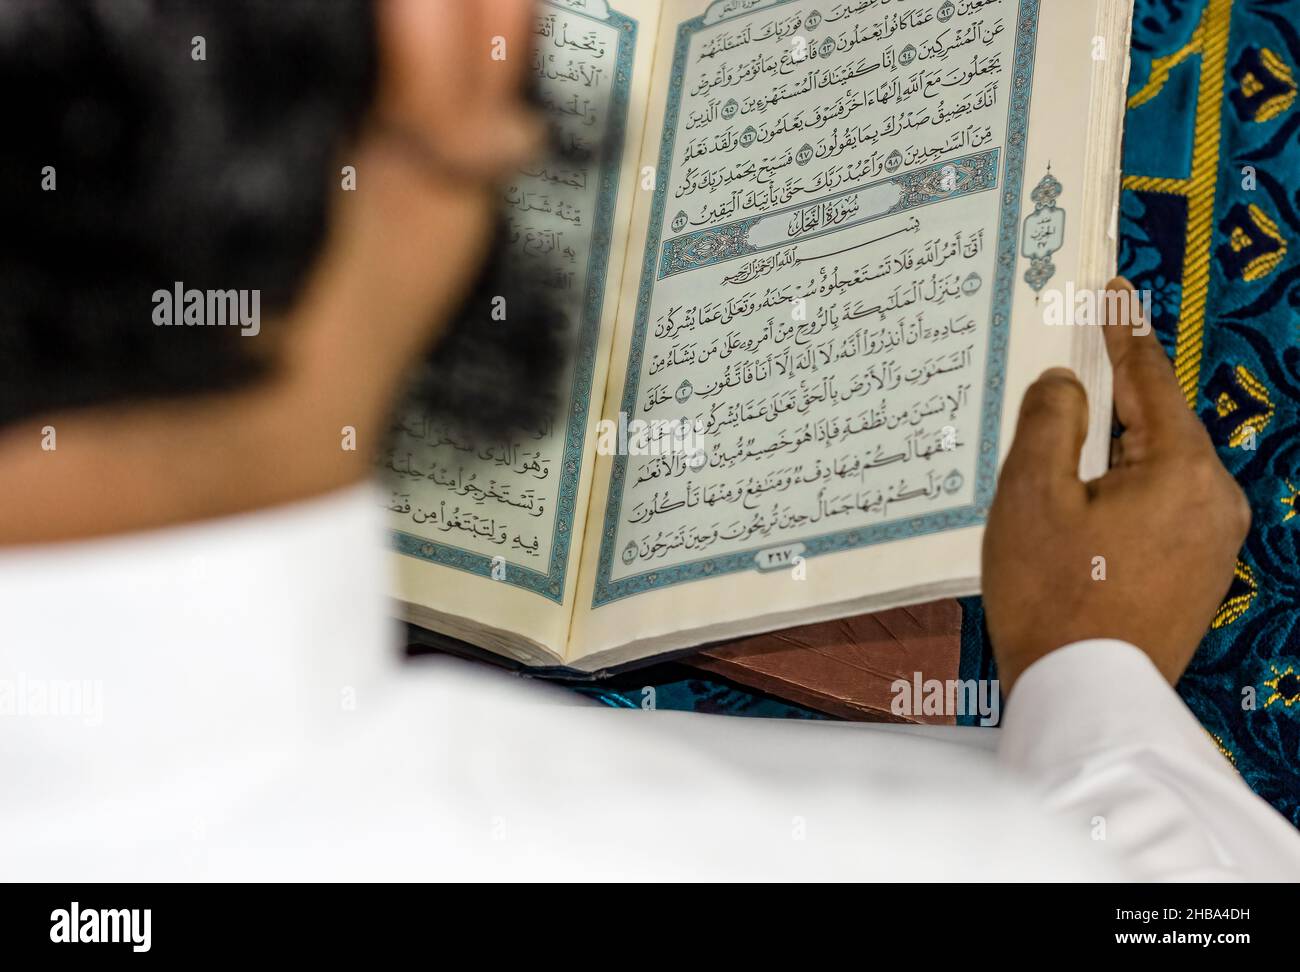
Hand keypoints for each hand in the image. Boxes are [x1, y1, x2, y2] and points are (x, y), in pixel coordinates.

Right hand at [982, 277, 1250, 693]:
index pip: (1149, 378)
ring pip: (1156, 469)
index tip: (1113, 291)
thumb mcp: (1030, 494)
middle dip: (1112, 399)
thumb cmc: (1052, 595)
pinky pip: (1160, 508)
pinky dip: (1124, 492)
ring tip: (1062, 447)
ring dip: (1113, 453)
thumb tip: (1066, 383)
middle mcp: (1214, 501)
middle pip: (1156, 425)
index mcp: (1181, 469)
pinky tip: (1084, 505)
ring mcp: (1213, 543)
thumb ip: (1050, 420)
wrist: (1085, 695)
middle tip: (1071, 366)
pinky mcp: (1200, 575)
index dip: (1122, 331)